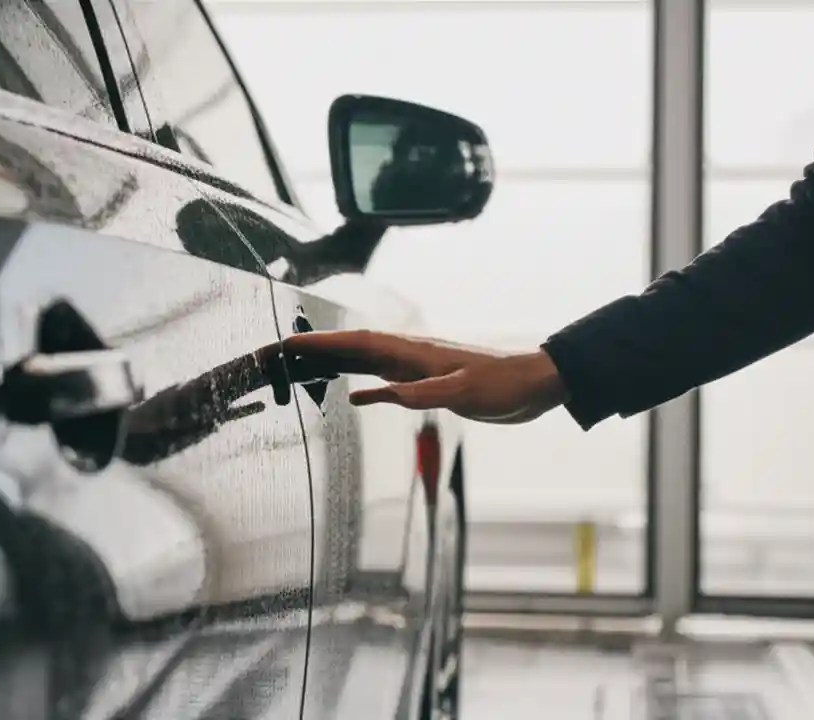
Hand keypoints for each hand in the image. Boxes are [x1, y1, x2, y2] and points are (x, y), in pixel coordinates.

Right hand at [280, 331, 567, 423]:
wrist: (535, 385)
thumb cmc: (506, 385)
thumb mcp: (466, 392)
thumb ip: (424, 394)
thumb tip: (380, 395)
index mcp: (414, 352)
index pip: (358, 343)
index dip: (322, 343)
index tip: (289, 342)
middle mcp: (409, 356)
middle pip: (352, 348)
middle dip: (315, 348)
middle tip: (278, 353)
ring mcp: (416, 368)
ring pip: (364, 361)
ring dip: (332, 362)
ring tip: (300, 367)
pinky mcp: (426, 383)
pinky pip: (383, 379)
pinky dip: (361, 384)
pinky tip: (350, 395)